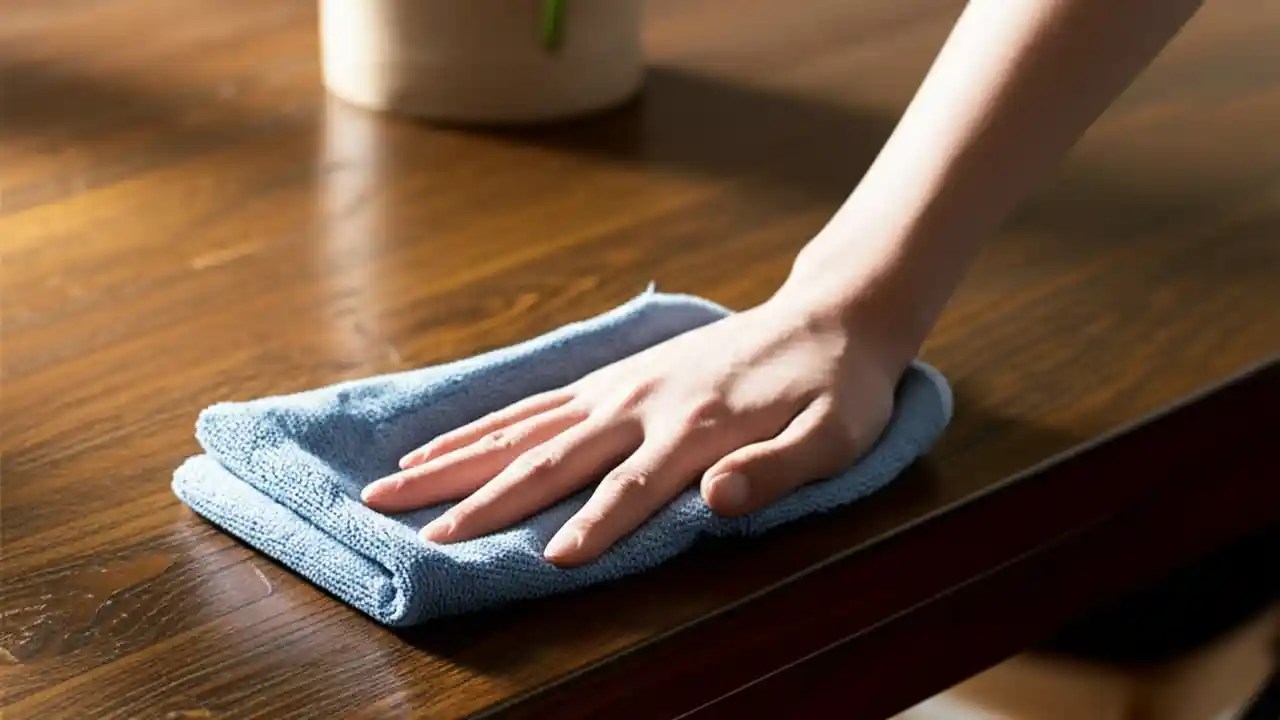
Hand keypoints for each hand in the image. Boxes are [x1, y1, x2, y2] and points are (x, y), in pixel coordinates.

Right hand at [360, 293, 909, 566]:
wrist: (828, 318)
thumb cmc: (836, 391)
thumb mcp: (834, 436)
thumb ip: (778, 470)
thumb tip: (717, 500)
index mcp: (696, 429)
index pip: (631, 489)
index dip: (591, 527)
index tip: (543, 563)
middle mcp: (642, 406)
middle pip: (551, 459)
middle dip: (482, 499)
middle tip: (419, 533)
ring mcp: (620, 387)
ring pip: (524, 428)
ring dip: (457, 459)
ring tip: (394, 485)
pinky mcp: (613, 377)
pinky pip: (535, 403)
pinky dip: (484, 425)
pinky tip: (445, 442)